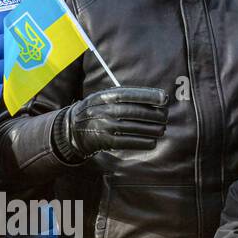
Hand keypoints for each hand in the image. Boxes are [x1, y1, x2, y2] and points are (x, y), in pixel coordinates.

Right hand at [52, 87, 167, 162]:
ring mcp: (104, 126)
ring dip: (151, 129)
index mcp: (104, 97)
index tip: (164, 99)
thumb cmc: (96, 111)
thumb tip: (154, 98)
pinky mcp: (105, 141)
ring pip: (133, 127)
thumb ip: (124, 96)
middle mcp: (103, 110)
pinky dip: (142, 143)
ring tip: (161, 129)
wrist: (73, 129)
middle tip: (165, 117)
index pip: (128, 95)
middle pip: (133, 112)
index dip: (147, 96)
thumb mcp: (104, 98)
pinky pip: (127, 142)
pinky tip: (152, 142)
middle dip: (153, 114)